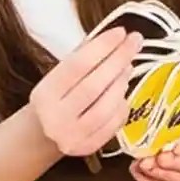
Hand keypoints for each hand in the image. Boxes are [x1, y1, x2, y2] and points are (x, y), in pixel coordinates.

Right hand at [28, 27, 141, 156]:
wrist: (45, 132)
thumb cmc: (60, 94)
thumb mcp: (61, 74)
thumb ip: (84, 55)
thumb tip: (115, 35)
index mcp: (44, 93)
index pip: (77, 66)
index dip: (102, 47)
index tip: (121, 32)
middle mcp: (54, 118)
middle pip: (94, 86)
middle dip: (119, 59)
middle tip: (135, 41)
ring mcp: (71, 136)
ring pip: (107, 106)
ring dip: (122, 82)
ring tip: (128, 66)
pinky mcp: (87, 148)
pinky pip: (114, 123)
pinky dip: (123, 105)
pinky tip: (123, 92)